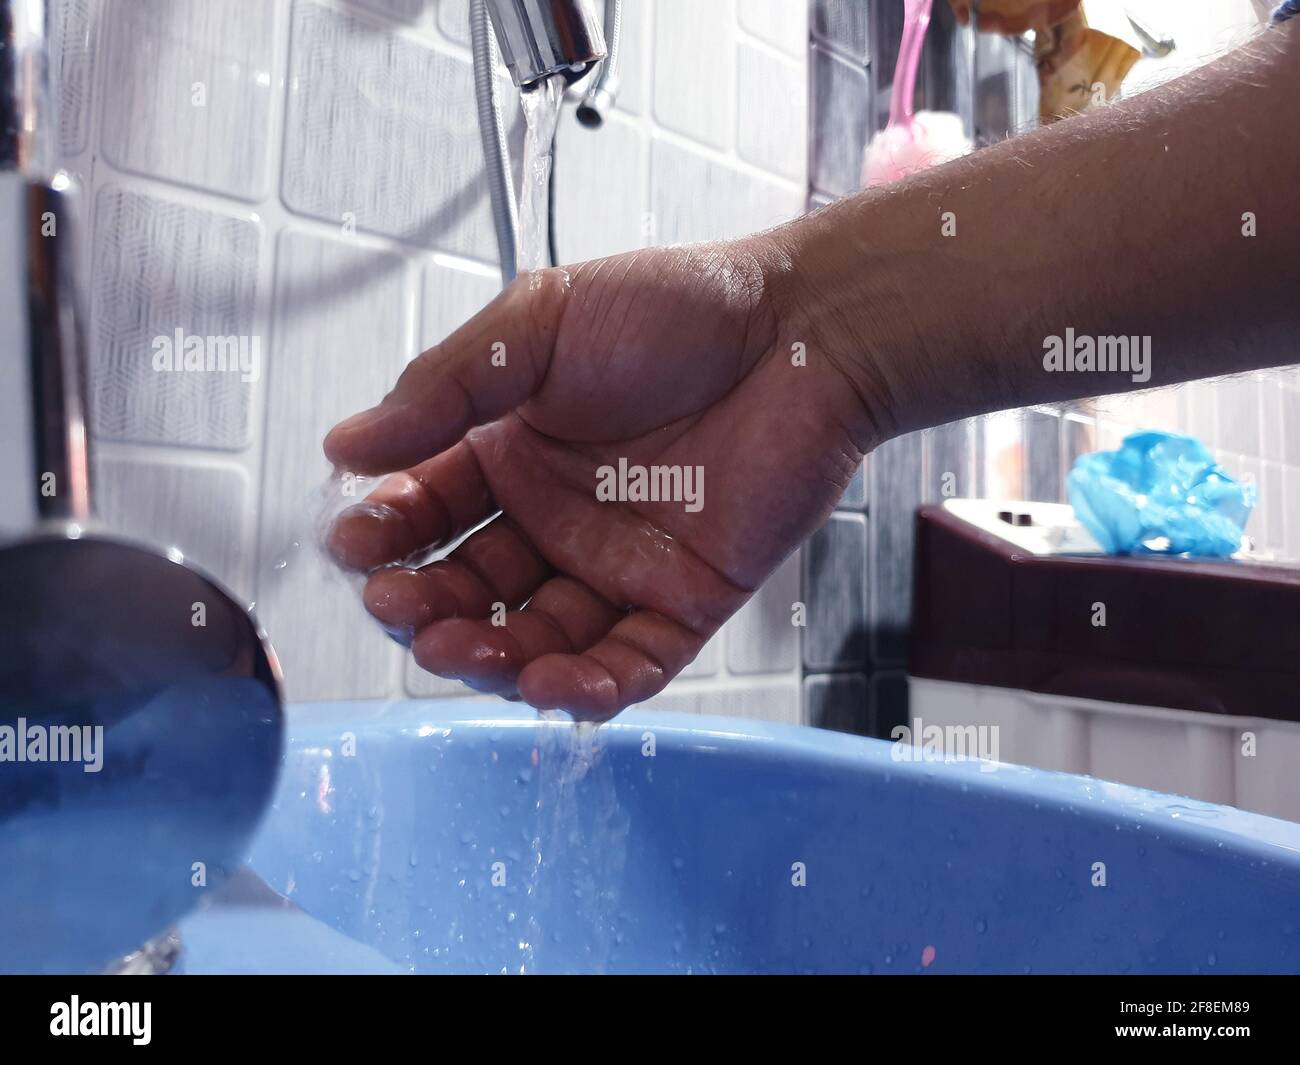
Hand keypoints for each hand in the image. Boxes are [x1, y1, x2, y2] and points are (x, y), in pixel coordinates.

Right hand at [323, 237, 877, 719]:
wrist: (798, 332)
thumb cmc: (679, 310)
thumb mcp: (540, 324)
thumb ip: (446, 387)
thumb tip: (347, 444)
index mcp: (515, 453)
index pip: (428, 514)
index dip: (387, 537)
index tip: (355, 546)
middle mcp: (559, 517)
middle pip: (472, 590)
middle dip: (427, 608)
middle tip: (399, 607)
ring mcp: (618, 564)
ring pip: (538, 639)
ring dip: (493, 657)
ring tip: (459, 650)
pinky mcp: (683, 600)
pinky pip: (628, 663)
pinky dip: (589, 689)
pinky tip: (548, 684)